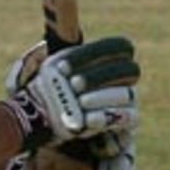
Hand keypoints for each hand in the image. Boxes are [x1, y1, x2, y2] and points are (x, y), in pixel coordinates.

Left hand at [2, 36, 139, 151]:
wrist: (46, 122)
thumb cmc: (45, 93)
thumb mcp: (40, 72)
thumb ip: (39, 59)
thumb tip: (43, 46)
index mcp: (105, 60)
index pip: (119, 47)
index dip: (94, 53)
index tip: (61, 67)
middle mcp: (120, 78)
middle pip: (128, 69)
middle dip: (100, 76)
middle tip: (72, 85)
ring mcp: (124, 100)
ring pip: (128, 93)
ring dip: (102, 97)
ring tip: (79, 102)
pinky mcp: (124, 123)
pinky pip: (129, 118)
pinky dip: (108, 117)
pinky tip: (87, 119)